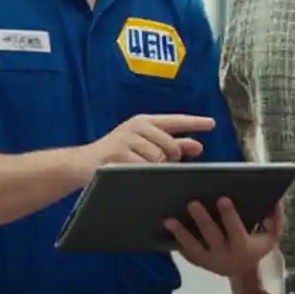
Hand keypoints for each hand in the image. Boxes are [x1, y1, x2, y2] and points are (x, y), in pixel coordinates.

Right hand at [72, 114, 214, 182]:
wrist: (83, 163)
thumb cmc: (116, 154)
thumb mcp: (144, 144)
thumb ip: (171, 144)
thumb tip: (198, 146)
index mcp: (144, 121)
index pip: (175, 120)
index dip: (194, 122)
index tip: (212, 123)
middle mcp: (136, 126)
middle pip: (170, 145)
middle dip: (171, 158)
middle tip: (160, 164)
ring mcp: (126, 139)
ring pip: (158, 158)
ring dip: (154, 168)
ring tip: (139, 168)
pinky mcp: (118, 154)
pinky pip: (143, 167)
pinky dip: (142, 173)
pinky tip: (132, 172)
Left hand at [164, 198, 282, 280]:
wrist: (242, 272)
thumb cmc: (255, 247)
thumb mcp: (270, 238)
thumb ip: (274, 220)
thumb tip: (275, 201)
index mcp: (242, 246)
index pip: (235, 229)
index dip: (229, 215)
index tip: (223, 198)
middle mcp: (224, 255)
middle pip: (211, 236)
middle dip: (202, 220)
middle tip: (192, 202)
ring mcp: (209, 260)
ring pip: (193, 247)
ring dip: (180, 233)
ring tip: (168, 219)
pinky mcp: (197, 262)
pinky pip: (185, 253)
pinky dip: (176, 242)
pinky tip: (165, 229)